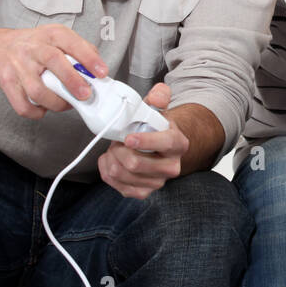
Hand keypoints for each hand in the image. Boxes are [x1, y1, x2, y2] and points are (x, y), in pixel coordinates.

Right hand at [0, 25, 108, 118]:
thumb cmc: (33, 45)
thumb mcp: (56, 37)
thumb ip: (80, 50)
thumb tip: (98, 70)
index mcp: (50, 35)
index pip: (72, 43)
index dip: (88, 59)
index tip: (102, 73)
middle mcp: (33, 48)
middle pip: (53, 61)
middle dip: (72, 81)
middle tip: (85, 95)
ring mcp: (17, 65)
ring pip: (37, 90)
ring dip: (56, 103)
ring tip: (66, 104)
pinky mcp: (6, 82)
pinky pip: (22, 105)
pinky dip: (37, 112)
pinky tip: (44, 108)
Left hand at [97, 83, 188, 198]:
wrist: (157, 147)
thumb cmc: (154, 128)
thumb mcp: (157, 109)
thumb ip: (159, 97)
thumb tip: (158, 95)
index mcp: (178, 144)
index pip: (164, 144)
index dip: (145, 142)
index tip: (128, 138)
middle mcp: (171, 167)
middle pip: (136, 163)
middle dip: (118, 150)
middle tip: (117, 140)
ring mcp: (158, 182)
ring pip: (122, 174)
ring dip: (111, 159)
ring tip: (115, 149)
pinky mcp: (144, 192)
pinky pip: (118, 186)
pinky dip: (107, 172)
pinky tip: (111, 161)